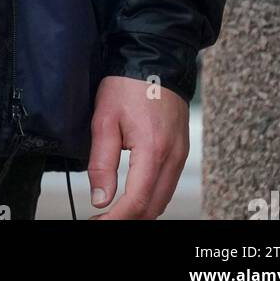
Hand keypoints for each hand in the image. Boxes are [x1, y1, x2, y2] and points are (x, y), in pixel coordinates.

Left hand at [86, 75, 188, 219]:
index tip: (98, 222)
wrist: (154, 58)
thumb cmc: (128, 84)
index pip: (138, 201)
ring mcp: (180, 154)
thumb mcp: (104, 119)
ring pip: (163, 199)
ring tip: (113, 210)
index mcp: (153, 149)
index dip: (117, 219)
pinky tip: (133, 194)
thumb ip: (102, 161)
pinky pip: (168, 183)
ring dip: (140, 209)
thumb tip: (100, 198)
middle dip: (128, 218)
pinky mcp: (181, 149)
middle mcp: (173, 156)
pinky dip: (151, 196)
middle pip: (154, 207)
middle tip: (102, 219)